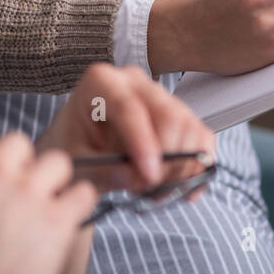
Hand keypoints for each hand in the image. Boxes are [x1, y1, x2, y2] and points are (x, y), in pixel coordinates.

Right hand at [0, 132, 97, 273]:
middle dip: (25, 167)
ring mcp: (28, 191)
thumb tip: (2, 177)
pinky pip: (84, 193)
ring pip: (59, 162)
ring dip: (55, 183)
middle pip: (22, 145)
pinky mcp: (57, 218)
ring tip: (45, 209)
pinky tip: (65, 221)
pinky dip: (78, 206)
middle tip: (21, 196)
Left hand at [37, 63, 215, 196]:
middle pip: (168, 114)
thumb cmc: (72, 148)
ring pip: (188, 126)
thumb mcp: (75, 162)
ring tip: (155, 191)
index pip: (129, 108)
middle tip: (149, 191)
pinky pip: (201, 136)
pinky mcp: (178, 114)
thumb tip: (137, 177)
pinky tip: (182, 189)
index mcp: (101, 82)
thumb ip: (103, 170)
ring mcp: (160, 95)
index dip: (143, 145)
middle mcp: (135, 82)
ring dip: (181, 166)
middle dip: (166, 159)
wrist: (78, 148)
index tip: (149, 177)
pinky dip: (198, 166)